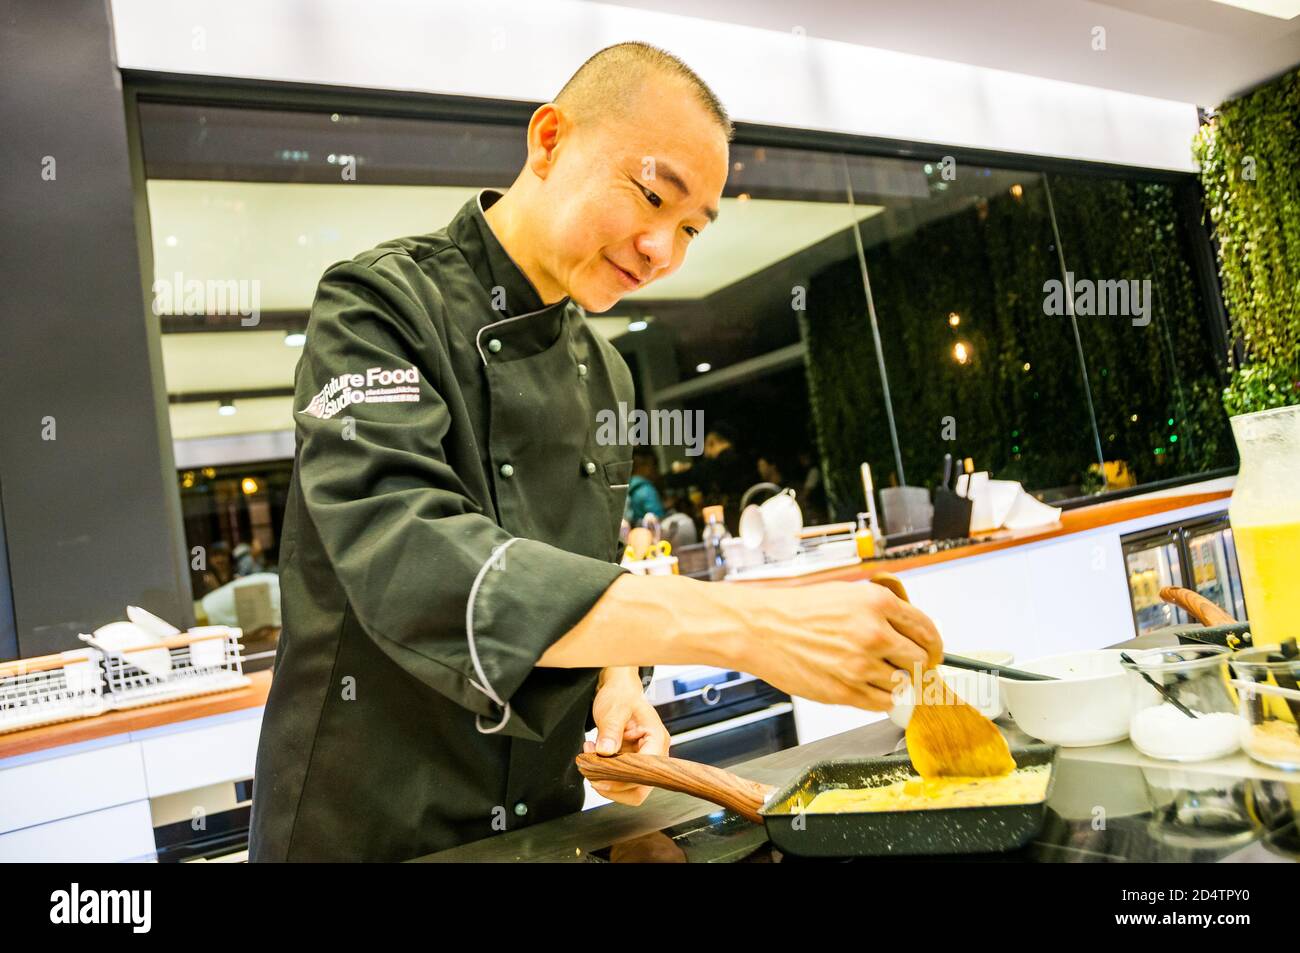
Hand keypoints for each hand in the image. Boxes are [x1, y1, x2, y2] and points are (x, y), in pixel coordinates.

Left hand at [585, 667, 669, 805]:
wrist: (618, 692)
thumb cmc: (621, 696)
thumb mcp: (614, 708)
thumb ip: (611, 729)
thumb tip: (606, 751)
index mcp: (657, 739)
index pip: (646, 771)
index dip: (624, 778)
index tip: (601, 777)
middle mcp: (655, 753)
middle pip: (640, 788)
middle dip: (614, 785)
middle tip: (592, 774)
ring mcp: (644, 761)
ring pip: (630, 789)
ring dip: (607, 782)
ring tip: (591, 760)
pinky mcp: (632, 764)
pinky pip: (621, 781)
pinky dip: (605, 776)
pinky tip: (594, 757)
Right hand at [747, 581, 942, 710]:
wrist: (761, 628)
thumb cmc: (799, 609)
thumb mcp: (848, 593)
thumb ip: (882, 611)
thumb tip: (911, 635)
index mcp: (877, 604)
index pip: (926, 631)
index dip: (934, 646)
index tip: (934, 654)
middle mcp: (874, 634)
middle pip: (920, 662)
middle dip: (919, 667)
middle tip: (910, 669)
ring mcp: (860, 666)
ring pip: (904, 686)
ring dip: (899, 684)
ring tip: (881, 676)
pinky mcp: (845, 692)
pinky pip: (882, 703)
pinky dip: (883, 699)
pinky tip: (869, 687)